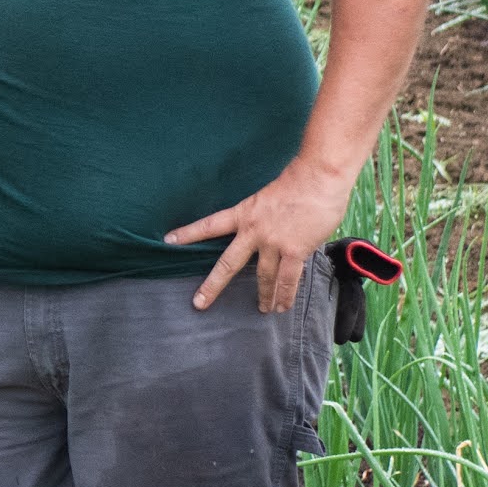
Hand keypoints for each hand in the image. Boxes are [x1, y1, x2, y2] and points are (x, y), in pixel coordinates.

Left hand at [167, 157, 353, 313]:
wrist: (319, 177)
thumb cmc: (300, 180)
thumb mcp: (270, 196)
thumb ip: (267, 217)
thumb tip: (276, 233)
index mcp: (244, 213)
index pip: (210, 225)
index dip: (189, 233)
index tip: (169, 240)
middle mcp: (254, 231)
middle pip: (228, 263)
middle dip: (212, 285)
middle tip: (199, 303)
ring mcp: (273, 243)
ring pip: (264, 277)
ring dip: (265, 296)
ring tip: (264, 309)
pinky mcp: (295, 251)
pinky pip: (288, 280)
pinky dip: (285, 295)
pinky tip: (283, 306)